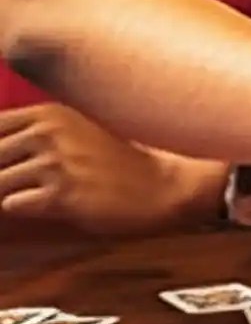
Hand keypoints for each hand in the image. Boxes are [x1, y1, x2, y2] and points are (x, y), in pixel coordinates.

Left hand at [0, 104, 222, 235]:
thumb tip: (1, 160)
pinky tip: (47, 207)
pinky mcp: (64, 192)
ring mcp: (57, 160)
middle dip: (0, 177)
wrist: (162, 186)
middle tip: (26, 184)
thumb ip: (32, 138)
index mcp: (48, 113)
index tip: (10, 165)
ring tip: (35, 198)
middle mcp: (49, 130)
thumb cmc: (116, 166)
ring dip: (6, 196)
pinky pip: (13, 205)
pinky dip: (22, 210)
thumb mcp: (73, 135)